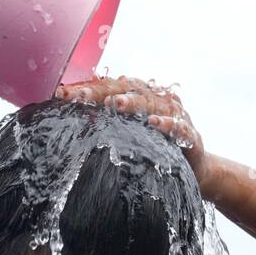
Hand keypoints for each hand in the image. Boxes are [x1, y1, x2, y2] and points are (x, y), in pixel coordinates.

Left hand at [55, 76, 211, 188]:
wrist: (195, 168)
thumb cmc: (156, 149)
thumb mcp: (129, 133)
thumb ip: (108, 118)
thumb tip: (79, 102)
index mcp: (140, 96)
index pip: (110, 87)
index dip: (86, 89)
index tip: (60, 95)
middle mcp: (157, 99)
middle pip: (126, 89)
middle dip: (100, 92)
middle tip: (76, 96)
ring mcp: (175, 114)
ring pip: (152, 102)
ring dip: (133, 102)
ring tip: (113, 104)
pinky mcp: (190, 134)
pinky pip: (179, 126)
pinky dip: (168, 123)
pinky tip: (155, 123)